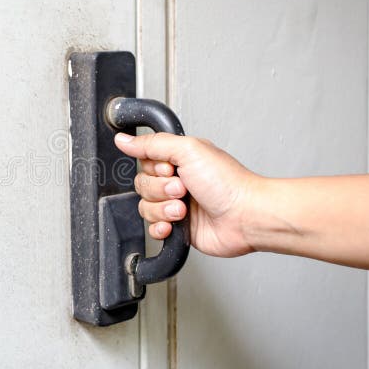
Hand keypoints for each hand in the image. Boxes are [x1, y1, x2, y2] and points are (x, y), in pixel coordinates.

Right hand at [114, 132, 260, 257]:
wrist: (245, 217)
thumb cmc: (228, 183)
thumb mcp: (188, 150)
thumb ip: (152, 144)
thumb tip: (123, 139)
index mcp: (179, 159)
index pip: (144, 162)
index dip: (154, 168)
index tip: (171, 169)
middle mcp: (177, 181)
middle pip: (142, 185)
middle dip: (160, 190)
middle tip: (183, 190)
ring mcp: (177, 205)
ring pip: (145, 207)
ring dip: (163, 209)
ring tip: (184, 209)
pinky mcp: (178, 227)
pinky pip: (152, 228)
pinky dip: (161, 227)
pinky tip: (175, 224)